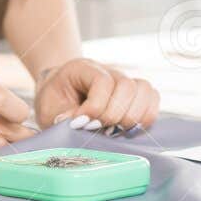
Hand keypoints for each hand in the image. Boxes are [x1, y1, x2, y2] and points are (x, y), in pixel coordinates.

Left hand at [33, 59, 160, 133]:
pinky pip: (153, 101)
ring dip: (132, 117)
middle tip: (97, 129)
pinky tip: (126, 131)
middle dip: (114, 114)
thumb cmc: (55, 101)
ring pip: (145, 91)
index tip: (81, 124)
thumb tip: (76, 125)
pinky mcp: (136, 96)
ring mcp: (126, 82)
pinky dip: (145, 118)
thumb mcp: (48, 108)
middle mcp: (110, 71)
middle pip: (127, 86)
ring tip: (113, 132)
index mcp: (84, 68)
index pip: (102, 82)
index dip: (95, 106)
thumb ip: (60, 117)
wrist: (60, 94)